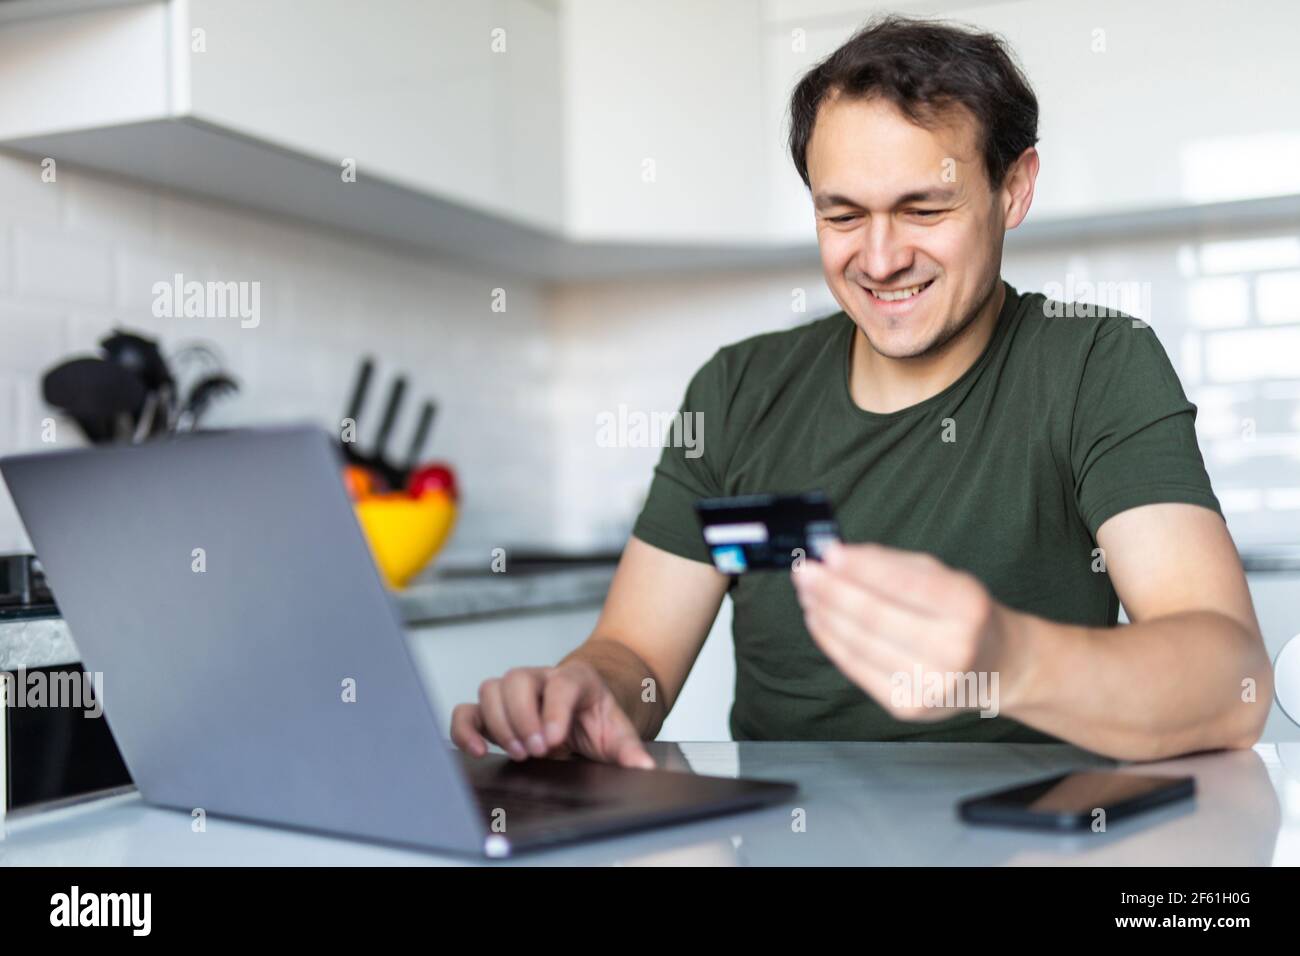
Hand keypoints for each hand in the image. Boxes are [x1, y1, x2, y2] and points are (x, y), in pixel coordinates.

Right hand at [450, 661, 654, 767]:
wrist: (583, 709)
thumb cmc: (596, 718)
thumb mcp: (617, 732)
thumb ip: (630, 750)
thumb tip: (644, 768)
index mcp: (575, 679)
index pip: (561, 684)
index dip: (554, 710)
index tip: (554, 740)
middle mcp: (540, 679)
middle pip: (517, 680)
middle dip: (524, 718)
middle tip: (537, 751)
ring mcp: (513, 693)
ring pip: (491, 690)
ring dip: (500, 724)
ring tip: (519, 754)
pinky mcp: (492, 712)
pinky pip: (467, 711)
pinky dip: (465, 730)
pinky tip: (478, 751)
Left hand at [791, 542, 1026, 721]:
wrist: (995, 667)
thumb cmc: (963, 615)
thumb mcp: (944, 577)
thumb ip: (893, 566)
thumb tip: (837, 558)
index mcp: (968, 606)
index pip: (904, 583)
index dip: (861, 567)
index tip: (828, 553)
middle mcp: (954, 648)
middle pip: (874, 616)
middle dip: (831, 590)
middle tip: (804, 571)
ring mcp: (931, 684)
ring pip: (859, 644)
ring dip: (824, 614)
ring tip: (807, 593)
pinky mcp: (909, 707)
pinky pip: (856, 670)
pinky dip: (830, 642)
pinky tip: (818, 620)